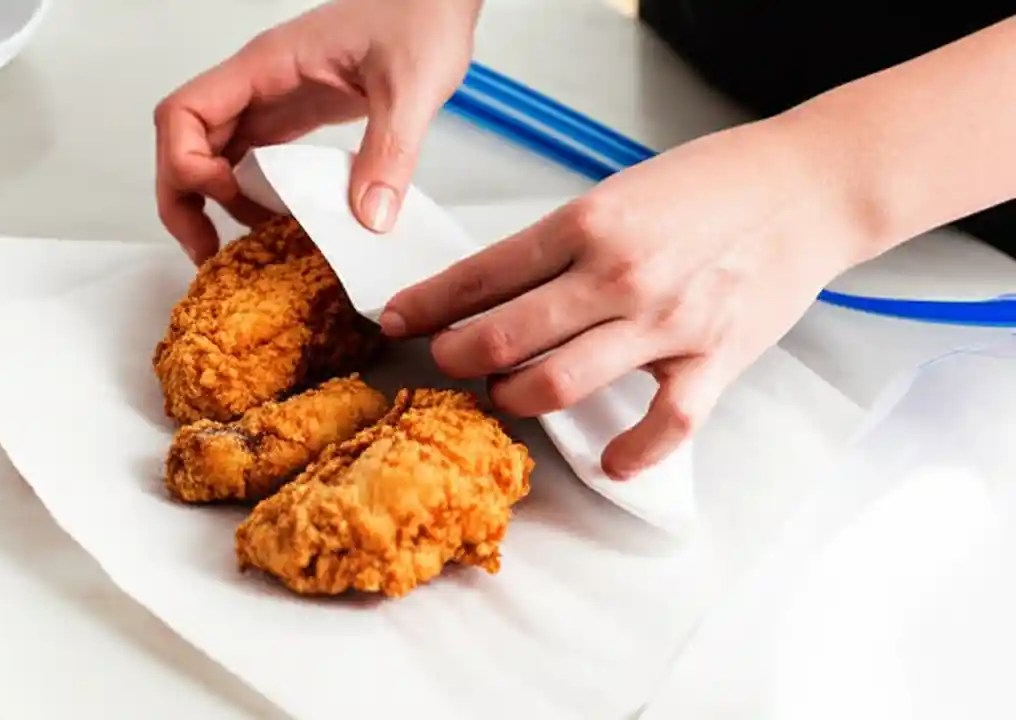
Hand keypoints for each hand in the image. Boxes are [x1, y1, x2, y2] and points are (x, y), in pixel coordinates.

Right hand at [154, 0, 481, 262]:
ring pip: (213, 153)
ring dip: (216, 202)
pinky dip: (251, 196)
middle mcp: (258, 84)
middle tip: (208, 252)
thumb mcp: (413, 85)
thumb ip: (390, 150)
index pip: (184, 113)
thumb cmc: (420, 17)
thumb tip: (369, 216)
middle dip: (185, 199)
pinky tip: (277, 225)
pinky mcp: (295, 115)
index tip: (227, 198)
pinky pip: (252, 159)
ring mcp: (273, 99)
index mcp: (267, 66)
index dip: (187, 165)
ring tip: (247, 247)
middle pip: (185, 141)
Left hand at [381, 118, 874, 479]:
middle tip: (445, 359)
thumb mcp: (618, 193)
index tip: (397, 319)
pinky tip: (607, 460)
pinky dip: (629, 453)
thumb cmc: (710, 185)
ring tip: (505, 393)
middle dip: (455, 356)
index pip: (481, 275)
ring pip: (558, 384)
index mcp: (588, 224)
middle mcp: (619, 275)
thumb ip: (559, 244)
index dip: (427, 304)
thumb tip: (494, 288)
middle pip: (503, 337)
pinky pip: (663, 426)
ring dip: (514, 398)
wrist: (808, 187)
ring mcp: (667, 322)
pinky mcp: (714, 359)